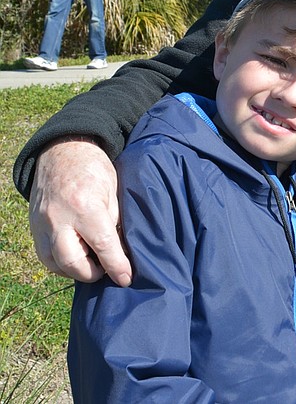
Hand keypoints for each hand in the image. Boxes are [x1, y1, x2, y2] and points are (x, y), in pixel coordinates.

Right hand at [28, 138, 131, 285]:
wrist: (63, 151)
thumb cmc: (94, 169)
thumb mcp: (114, 191)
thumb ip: (115, 222)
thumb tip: (123, 250)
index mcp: (85, 207)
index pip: (103, 246)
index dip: (117, 266)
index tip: (126, 279)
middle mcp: (59, 219)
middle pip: (73, 263)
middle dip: (93, 273)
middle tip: (108, 269)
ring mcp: (42, 224)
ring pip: (55, 264)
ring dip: (76, 271)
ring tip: (94, 264)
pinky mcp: (34, 227)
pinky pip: (45, 256)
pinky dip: (62, 263)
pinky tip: (77, 259)